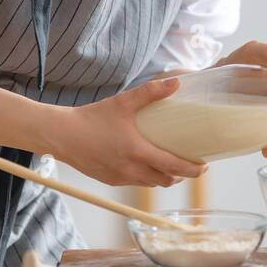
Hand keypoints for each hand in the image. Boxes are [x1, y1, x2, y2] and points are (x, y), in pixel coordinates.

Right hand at [54, 77, 207, 186]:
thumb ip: (151, 92)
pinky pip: (135, 182)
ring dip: (164, 178)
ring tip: (172, 166)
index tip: (204, 166)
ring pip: (151, 184)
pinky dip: (146, 178)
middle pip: (165, 180)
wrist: (61, 135)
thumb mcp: (123, 102)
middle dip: (181, 176)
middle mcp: (131, 170)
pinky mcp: (109, 180)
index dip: (192, 170)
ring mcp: (119, 177)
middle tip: (191, 166)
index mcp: (138, 152)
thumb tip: (176, 82)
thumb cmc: (92, 117)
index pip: (174, 167)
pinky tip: (146, 166)